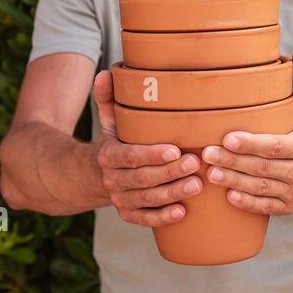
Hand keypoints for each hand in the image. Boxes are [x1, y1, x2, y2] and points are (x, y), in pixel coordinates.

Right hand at [91, 68, 202, 226]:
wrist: (95, 175)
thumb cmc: (114, 142)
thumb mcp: (109, 120)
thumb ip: (107, 98)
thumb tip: (106, 73)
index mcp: (108, 155)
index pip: (131, 156)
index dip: (152, 154)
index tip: (175, 149)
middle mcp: (113, 180)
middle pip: (142, 178)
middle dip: (170, 172)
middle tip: (196, 164)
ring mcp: (120, 199)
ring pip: (146, 199)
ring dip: (172, 193)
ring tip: (197, 185)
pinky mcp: (129, 214)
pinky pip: (144, 219)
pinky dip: (162, 218)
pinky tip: (182, 212)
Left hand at [202, 49, 292, 215]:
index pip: (275, 145)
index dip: (251, 143)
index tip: (228, 138)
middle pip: (263, 167)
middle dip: (234, 162)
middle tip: (207, 154)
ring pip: (260, 188)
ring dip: (234, 181)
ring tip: (211, 173)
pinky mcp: (286, 206)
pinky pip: (264, 207)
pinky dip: (246, 202)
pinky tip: (229, 194)